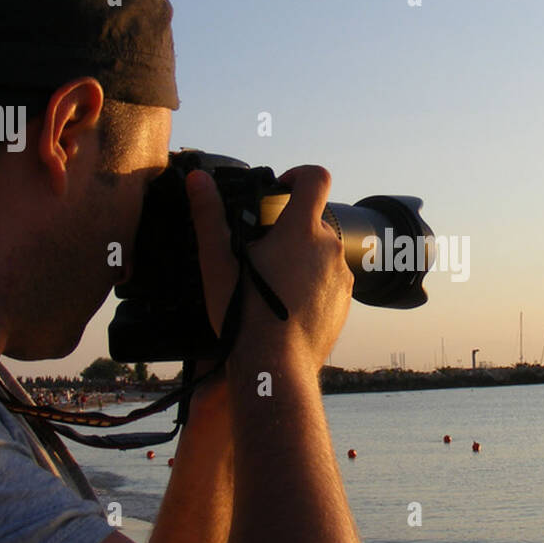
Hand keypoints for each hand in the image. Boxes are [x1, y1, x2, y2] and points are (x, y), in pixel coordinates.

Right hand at [185, 165, 352, 369]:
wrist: (274, 367)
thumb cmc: (245, 314)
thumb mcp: (218, 261)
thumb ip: (209, 214)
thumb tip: (198, 179)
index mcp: (302, 230)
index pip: (316, 178)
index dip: (299, 175)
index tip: (281, 189)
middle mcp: (330, 248)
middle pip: (314, 220)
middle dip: (289, 228)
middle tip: (259, 251)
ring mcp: (342, 276)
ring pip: (321, 253)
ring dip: (301, 258)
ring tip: (271, 284)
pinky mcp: (346, 302)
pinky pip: (330, 281)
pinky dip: (312, 284)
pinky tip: (286, 305)